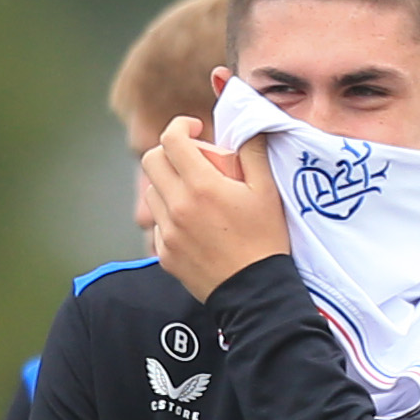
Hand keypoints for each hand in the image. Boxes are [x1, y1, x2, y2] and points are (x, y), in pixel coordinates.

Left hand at [142, 116, 289, 302]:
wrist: (257, 293)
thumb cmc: (265, 242)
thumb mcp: (268, 193)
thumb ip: (254, 154)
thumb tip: (250, 127)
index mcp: (202, 185)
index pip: (172, 139)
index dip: (180, 126)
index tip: (194, 129)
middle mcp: (178, 205)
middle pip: (152, 160)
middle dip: (169, 152)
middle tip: (191, 160)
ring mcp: (167, 231)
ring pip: (152, 192)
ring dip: (168, 184)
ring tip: (192, 194)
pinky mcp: (165, 253)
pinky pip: (158, 223)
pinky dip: (170, 216)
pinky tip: (193, 225)